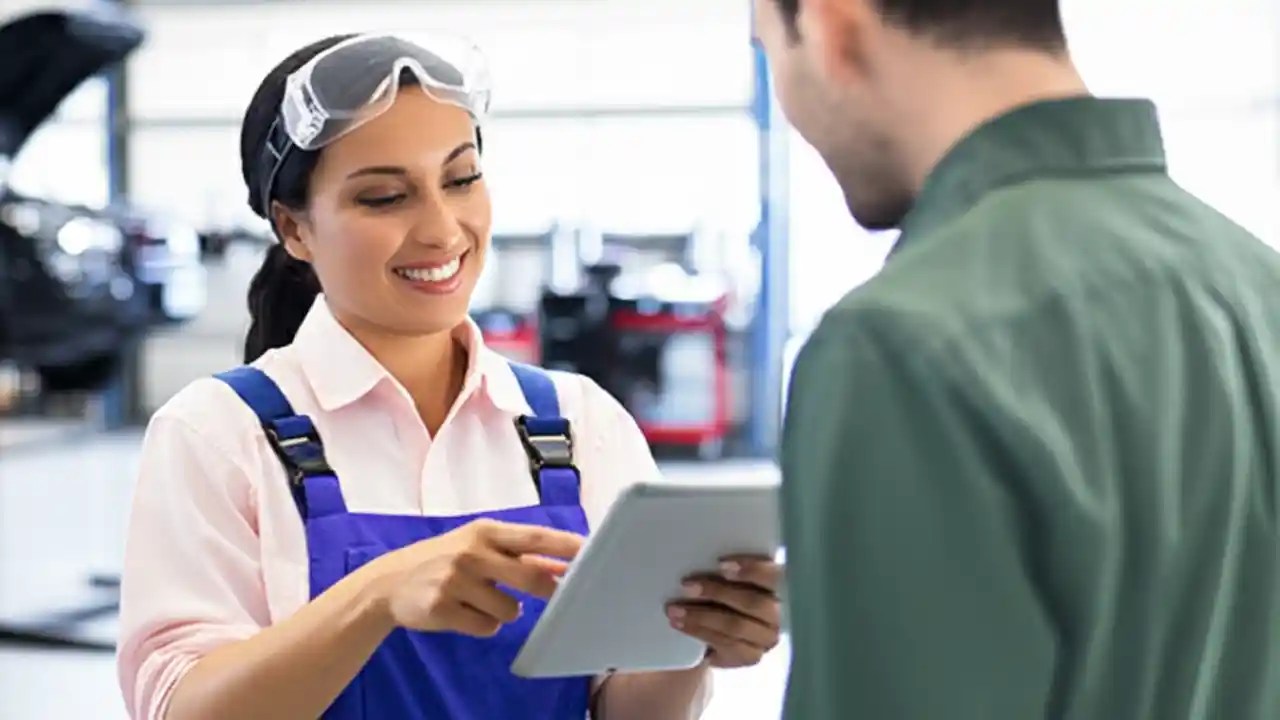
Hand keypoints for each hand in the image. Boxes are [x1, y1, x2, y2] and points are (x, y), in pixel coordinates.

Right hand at [367, 518, 582, 637]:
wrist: (391, 581)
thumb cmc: (446, 560)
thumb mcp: (480, 547)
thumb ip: (521, 555)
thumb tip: (565, 564)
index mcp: (485, 531)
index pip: (536, 538)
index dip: (567, 547)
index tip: (594, 553)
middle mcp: (472, 552)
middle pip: (531, 577)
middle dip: (548, 591)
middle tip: (556, 596)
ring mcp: (455, 580)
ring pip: (509, 611)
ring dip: (505, 611)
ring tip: (481, 600)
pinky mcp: (441, 608)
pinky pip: (486, 627)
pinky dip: (484, 625)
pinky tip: (465, 613)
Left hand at [666, 556, 782, 668]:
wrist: (720, 634)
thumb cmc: (725, 595)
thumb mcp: (731, 580)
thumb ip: (727, 571)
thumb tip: (701, 556)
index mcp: (780, 587)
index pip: (775, 576)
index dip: (752, 570)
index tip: (720, 564)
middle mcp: (779, 615)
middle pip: (753, 603)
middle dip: (718, 592)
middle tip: (686, 586)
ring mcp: (766, 639)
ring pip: (735, 626)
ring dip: (700, 616)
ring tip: (674, 609)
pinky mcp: (750, 656)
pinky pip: (724, 644)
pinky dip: (698, 632)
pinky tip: (679, 624)